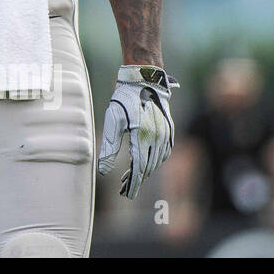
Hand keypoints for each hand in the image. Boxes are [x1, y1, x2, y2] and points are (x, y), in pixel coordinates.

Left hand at [98, 65, 177, 199]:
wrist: (145, 79)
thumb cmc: (124, 99)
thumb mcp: (112, 120)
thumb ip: (108, 147)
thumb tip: (103, 171)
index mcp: (142, 136)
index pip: (138, 168)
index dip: (133, 183)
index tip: (126, 194)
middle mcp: (158, 137)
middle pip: (148, 167)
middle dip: (137, 180)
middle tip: (124, 189)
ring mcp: (166, 134)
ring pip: (157, 161)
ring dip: (145, 171)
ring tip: (131, 177)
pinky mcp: (170, 129)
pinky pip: (164, 152)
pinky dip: (155, 161)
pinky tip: (146, 163)